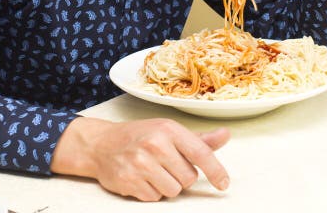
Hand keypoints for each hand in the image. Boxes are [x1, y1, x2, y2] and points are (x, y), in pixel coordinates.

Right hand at [51, 117, 229, 201]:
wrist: (101, 144)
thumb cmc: (139, 136)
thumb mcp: (168, 131)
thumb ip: (199, 139)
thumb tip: (225, 135)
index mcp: (169, 129)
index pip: (201, 153)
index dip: (216, 171)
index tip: (223, 183)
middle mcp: (155, 144)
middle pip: (189, 178)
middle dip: (181, 176)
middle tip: (166, 164)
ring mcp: (141, 164)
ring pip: (174, 191)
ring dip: (167, 185)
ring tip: (153, 171)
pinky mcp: (130, 181)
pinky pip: (155, 198)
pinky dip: (151, 191)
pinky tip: (141, 178)